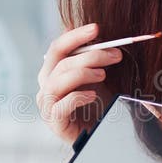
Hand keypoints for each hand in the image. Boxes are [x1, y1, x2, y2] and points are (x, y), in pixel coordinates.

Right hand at [36, 23, 122, 144]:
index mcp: (53, 71)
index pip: (58, 47)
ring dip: (83, 73)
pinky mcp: (54, 122)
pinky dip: (78, 97)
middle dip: (89, 55)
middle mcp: (46, 85)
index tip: (97, 28)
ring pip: (58, 81)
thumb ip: (94, 58)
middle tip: (115, 55)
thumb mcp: (97, 77)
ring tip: (104, 75)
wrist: (97, 135)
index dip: (76, 36)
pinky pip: (61, 105)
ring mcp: (47, 104)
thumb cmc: (96, 104)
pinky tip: (93, 95)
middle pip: (60, 62)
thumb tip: (100, 33)